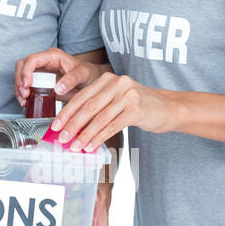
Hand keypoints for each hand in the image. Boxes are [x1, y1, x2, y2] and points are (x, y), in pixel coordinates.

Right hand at [15, 48, 100, 106]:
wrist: (92, 82)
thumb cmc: (89, 74)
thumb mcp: (83, 75)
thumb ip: (71, 79)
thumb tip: (57, 88)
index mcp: (53, 56)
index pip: (33, 59)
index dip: (26, 71)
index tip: (27, 84)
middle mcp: (44, 62)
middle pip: (22, 66)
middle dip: (20, 80)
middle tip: (24, 94)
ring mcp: (40, 72)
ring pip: (21, 76)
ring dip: (19, 89)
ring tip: (24, 101)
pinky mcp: (39, 82)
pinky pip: (25, 86)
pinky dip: (22, 95)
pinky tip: (26, 103)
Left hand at [52, 72, 176, 151]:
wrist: (169, 108)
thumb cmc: (138, 106)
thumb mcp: (116, 99)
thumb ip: (98, 107)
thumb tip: (73, 126)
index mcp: (107, 78)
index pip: (81, 96)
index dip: (66, 112)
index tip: (55, 126)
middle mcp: (116, 83)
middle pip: (88, 106)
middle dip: (72, 124)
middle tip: (61, 138)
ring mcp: (127, 96)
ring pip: (99, 118)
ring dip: (84, 135)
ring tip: (74, 147)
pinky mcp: (136, 109)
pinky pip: (112, 126)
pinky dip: (99, 138)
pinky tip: (91, 147)